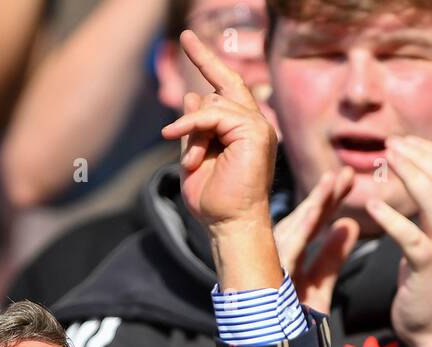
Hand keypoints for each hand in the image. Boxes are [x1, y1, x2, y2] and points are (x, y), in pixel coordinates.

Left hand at [162, 30, 276, 232]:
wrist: (229, 225)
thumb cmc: (213, 201)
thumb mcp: (194, 158)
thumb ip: (193, 130)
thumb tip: (192, 97)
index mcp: (241, 130)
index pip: (225, 89)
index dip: (208, 63)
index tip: (188, 41)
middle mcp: (254, 125)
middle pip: (227, 83)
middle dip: (206, 58)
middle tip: (185, 36)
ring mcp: (257, 127)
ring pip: (214, 104)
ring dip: (192, 131)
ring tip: (191, 163)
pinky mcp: (255, 132)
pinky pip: (215, 115)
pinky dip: (193, 127)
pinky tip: (174, 136)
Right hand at [273, 167, 359, 313]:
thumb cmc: (291, 333)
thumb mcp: (319, 289)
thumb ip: (332, 259)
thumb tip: (349, 225)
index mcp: (285, 267)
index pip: (307, 230)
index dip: (326, 204)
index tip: (345, 182)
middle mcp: (273, 266)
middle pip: (300, 225)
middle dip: (323, 198)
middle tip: (345, 174)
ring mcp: (266, 273)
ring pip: (291, 232)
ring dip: (314, 205)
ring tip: (335, 182)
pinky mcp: (266, 282)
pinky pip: (285, 252)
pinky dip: (302, 230)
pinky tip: (317, 210)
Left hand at [366, 135, 431, 342]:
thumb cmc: (428, 282)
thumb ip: (431, 212)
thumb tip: (416, 179)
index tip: (405, 140)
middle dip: (421, 156)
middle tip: (391, 143)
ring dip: (412, 178)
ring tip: (385, 162)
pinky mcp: (430, 273)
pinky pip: (414, 241)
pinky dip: (394, 220)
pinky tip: (374, 205)